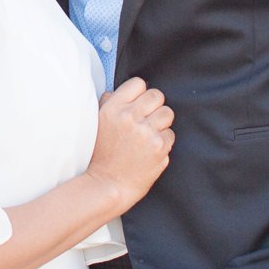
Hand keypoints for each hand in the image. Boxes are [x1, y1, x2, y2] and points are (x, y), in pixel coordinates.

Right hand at [86, 76, 174, 209]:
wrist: (107, 185)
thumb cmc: (101, 155)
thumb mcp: (97, 123)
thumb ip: (109, 103)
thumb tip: (121, 92)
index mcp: (113, 108)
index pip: (138, 83)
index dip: (140, 94)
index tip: (138, 105)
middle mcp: (130, 117)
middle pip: (157, 95)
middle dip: (154, 107)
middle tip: (146, 120)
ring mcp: (146, 132)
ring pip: (167, 113)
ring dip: (161, 123)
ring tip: (149, 135)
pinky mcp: (159, 147)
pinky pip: (171, 134)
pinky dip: (163, 141)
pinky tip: (150, 150)